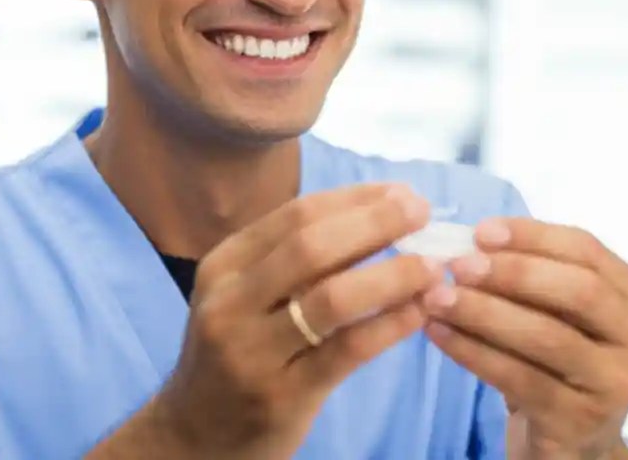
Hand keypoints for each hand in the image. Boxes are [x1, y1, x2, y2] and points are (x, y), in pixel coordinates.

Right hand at [152, 184, 441, 459]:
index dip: (357, 199)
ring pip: (333, 298)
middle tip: (423, 214)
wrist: (195, 435)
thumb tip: (380, 212)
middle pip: (313, 247)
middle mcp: (230, 302)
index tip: (403, 192)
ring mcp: (252, 352)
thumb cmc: (237, 352)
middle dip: (377, 223)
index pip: (297, 214)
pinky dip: (391, 325)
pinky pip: (348, 350)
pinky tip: (419, 312)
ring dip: (393, 275)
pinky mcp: (281, 395)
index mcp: (224, 265)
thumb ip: (294, 259)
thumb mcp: (244, 296)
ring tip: (433, 268)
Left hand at [422, 218, 627, 458]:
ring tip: (437, 298)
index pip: (588, 251)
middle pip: (579, 292)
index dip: (533, 237)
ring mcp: (615, 384)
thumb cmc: (559, 359)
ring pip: (547, 337)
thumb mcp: (558, 312)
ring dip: (484, 312)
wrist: (573, 439)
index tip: (480, 231)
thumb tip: (472, 241)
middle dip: (515, 273)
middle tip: (459, 265)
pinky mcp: (580, 421)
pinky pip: (519, 378)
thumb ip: (533, 273)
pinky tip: (440, 333)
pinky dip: (473, 352)